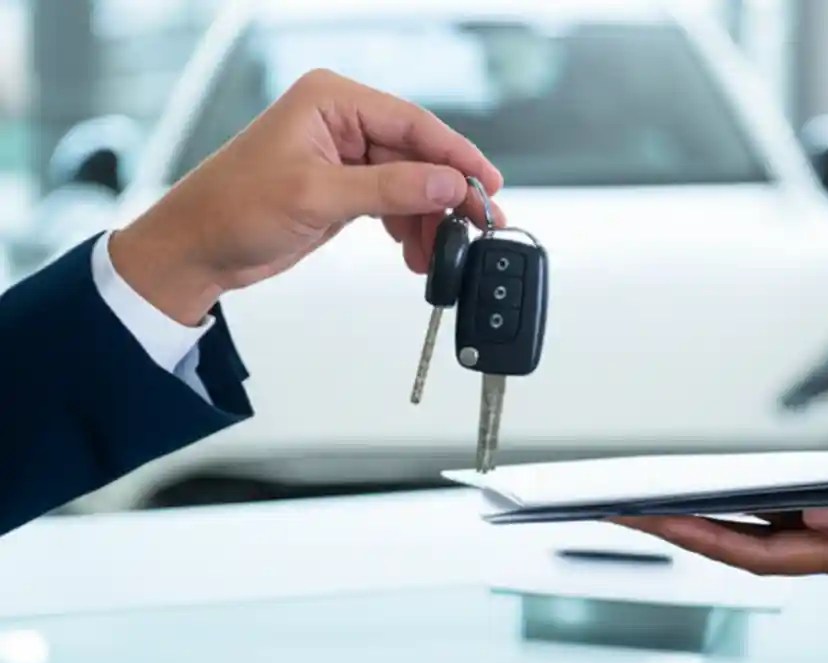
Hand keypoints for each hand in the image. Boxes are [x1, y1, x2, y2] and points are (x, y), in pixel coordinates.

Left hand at [110, 69, 505, 324]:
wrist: (196, 250)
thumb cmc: (231, 208)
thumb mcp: (319, 197)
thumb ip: (390, 189)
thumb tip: (447, 184)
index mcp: (331, 100)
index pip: (412, 123)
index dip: (456, 155)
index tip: (487, 185)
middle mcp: (340, 120)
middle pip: (418, 154)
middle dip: (446, 195)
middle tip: (478, 225)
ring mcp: (343, 155)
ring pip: (411, 183)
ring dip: (429, 219)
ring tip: (442, 252)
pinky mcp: (343, 187)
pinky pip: (393, 202)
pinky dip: (409, 228)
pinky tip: (417, 251)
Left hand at [616, 507, 827, 655]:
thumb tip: (814, 509)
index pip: (748, 547)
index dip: (691, 529)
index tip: (641, 511)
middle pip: (740, 541)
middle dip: (679, 522)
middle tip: (626, 503)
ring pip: (762, 535)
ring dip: (712, 517)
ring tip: (668, 496)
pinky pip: (795, 527)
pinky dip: (759, 511)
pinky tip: (749, 498)